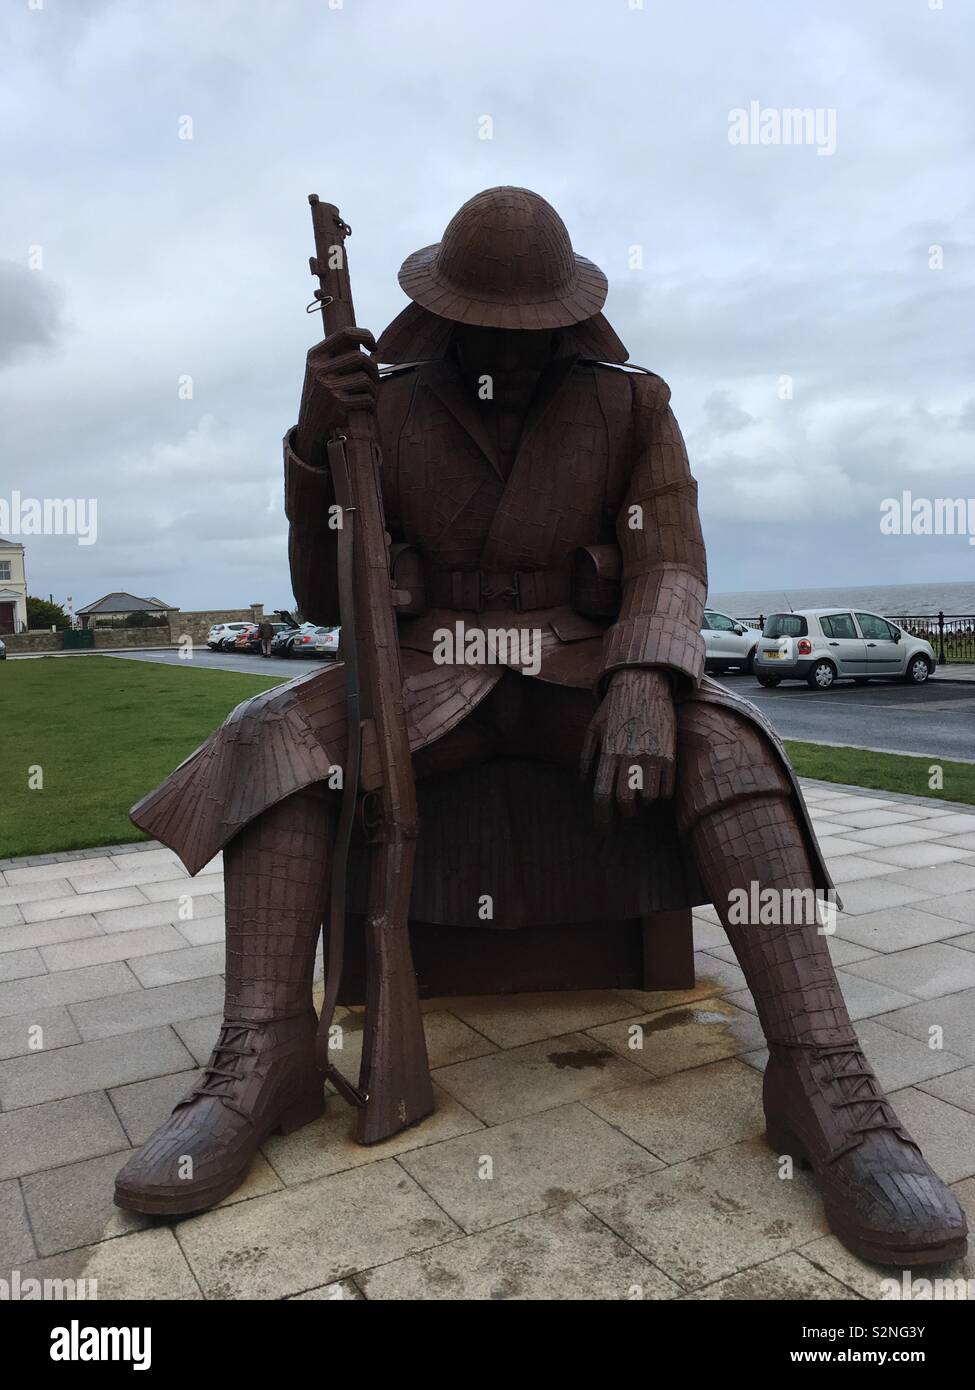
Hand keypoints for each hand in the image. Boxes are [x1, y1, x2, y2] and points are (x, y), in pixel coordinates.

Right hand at [295, 328, 379, 458]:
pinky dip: (370, 403)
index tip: (374, 347)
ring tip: (368, 394)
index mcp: (315, 356)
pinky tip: (365, 407)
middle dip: (373, 368)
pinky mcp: (338, 404)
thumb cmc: (322, 394)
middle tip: (374, 377)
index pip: (345, 333)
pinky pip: (366, 398)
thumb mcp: (321, 369)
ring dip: (373, 388)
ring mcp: (328, 387)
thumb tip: (367, 340)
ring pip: (366, 379)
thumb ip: (338, 354)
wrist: (311, 426)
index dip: (365, 336)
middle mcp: (319, 369)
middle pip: (360, 357)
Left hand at [582, 668, 676, 828]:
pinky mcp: (670, 755)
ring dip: (643, 804)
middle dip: (625, 814)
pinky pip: (667, 789)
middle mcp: (630, 758)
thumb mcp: (593, 729)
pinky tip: (655, 787)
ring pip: (648, 799)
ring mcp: (652, 758)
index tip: (603, 828)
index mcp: (609, 753)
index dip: (602, 818)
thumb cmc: (614, 707)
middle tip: (625, 813)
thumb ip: (587, 757)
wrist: (643, 683)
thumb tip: (582, 783)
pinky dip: (660, 794)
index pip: (602, 796)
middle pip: (626, 803)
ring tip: (640, 796)